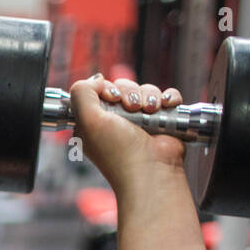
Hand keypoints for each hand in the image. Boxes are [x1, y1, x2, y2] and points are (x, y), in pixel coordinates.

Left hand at [68, 74, 185, 198]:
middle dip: (129, 93)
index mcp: (94, 123)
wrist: (151, 170)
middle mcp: (116, 122)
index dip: (106, 89)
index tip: (112, 99)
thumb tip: (96, 79)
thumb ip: (81, 94)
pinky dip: (168, 99)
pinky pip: (165, 97)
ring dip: (149, 97)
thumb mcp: (87, 121)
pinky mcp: (161, 122)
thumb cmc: (119, 152)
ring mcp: (140, 122)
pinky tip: (165, 107)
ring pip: (145, 91)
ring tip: (150, 112)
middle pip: (123, 87)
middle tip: (132, 108)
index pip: (99, 90)